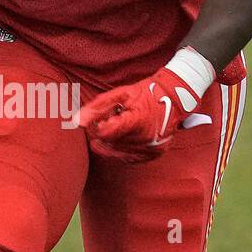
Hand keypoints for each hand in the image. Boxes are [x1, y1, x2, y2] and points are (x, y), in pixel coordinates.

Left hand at [79, 51, 214, 162]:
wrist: (174, 99)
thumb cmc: (145, 93)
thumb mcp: (120, 94)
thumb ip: (97, 107)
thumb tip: (77, 122)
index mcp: (138, 121)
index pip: (106, 133)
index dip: (100, 127)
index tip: (104, 119)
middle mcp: (146, 139)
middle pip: (111, 143)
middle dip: (107, 132)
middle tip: (115, 118)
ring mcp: (151, 149)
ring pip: (117, 152)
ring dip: (114, 141)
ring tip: (124, 125)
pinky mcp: (153, 155)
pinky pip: (128, 158)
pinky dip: (122, 149)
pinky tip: (125, 137)